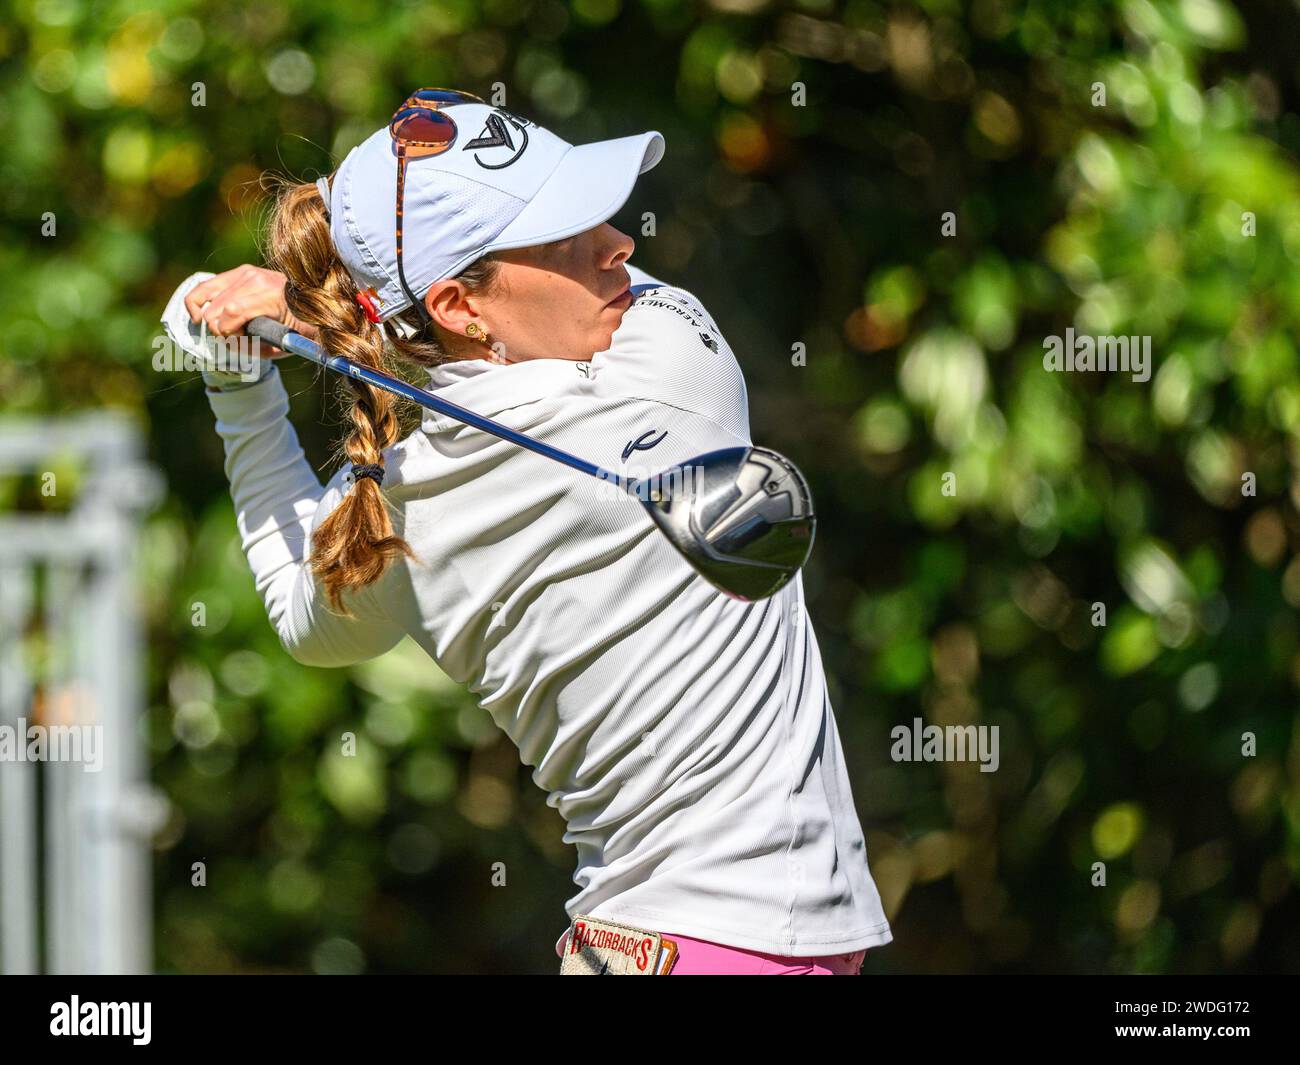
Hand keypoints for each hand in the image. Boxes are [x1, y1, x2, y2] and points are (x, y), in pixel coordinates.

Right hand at [184, 264, 318, 356]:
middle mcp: (256, 279)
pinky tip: (199, 316)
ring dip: (209, 319)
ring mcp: (246, 272)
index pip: (231, 312)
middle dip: (220, 330)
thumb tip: (229, 344)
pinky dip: (196, 303)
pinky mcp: (240, 271)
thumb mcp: (285, 345)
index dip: (229, 334)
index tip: (240, 342)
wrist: (316, 302)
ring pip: (205, 298)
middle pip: (215, 309)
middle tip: (237, 338)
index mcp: (271, 296)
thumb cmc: (302, 327)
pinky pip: (205, 286)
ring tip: (223, 329)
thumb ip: (256, 348)